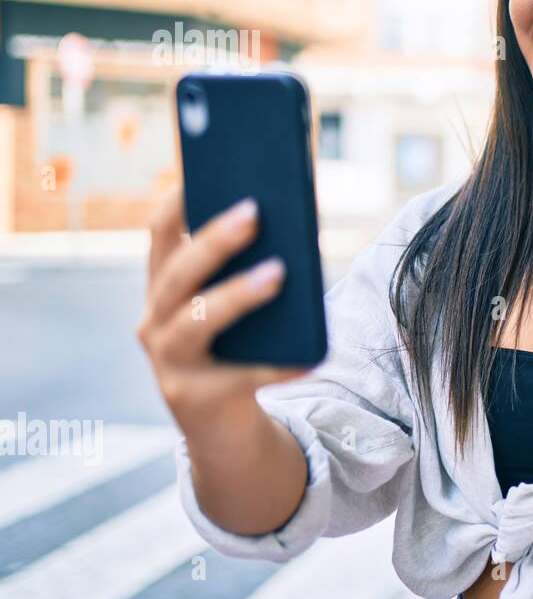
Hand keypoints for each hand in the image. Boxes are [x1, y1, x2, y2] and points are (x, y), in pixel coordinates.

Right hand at [136, 185, 313, 437]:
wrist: (225, 430)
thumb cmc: (241, 351)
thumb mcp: (238, 308)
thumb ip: (251, 270)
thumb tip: (293, 221)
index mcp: (164, 289)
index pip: (159, 234)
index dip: (179, 199)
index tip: (205, 167)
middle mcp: (154, 323)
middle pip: (178, 274)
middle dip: (215, 240)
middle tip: (256, 211)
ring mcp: (169, 364)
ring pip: (197, 322)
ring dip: (238, 293)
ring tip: (281, 273)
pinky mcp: (195, 401)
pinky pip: (241, 379)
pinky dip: (278, 366)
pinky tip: (312, 355)